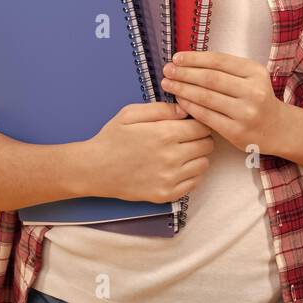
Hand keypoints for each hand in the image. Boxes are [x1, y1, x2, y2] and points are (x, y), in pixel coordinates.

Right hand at [85, 101, 215, 202]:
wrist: (94, 169)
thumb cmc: (112, 138)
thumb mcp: (131, 113)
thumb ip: (161, 108)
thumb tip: (185, 110)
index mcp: (165, 134)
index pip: (202, 126)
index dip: (198, 122)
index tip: (189, 123)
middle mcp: (172, 157)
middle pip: (207, 145)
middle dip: (200, 138)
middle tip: (187, 137)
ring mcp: (170, 179)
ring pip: (204, 164)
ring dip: (197, 156)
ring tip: (181, 152)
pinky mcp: (166, 194)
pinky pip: (195, 183)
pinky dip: (191, 174)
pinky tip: (177, 167)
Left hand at [161, 51, 289, 157]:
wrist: (277, 128)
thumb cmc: (256, 98)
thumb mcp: (250, 77)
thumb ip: (226, 68)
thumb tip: (188, 61)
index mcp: (255, 72)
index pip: (219, 61)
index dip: (195, 58)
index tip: (176, 58)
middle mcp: (253, 91)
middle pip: (210, 78)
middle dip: (184, 73)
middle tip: (168, 70)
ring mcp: (245, 112)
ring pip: (206, 97)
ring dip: (183, 89)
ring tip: (169, 84)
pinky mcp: (237, 131)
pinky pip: (206, 116)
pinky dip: (190, 107)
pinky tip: (179, 101)